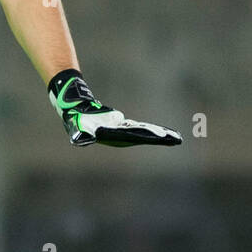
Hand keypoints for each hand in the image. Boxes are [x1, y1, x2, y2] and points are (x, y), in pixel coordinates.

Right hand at [48, 69, 181, 147]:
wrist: (75, 112)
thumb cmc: (75, 119)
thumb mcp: (76, 125)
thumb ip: (79, 132)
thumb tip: (79, 138)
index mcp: (112, 136)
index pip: (133, 136)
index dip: (147, 136)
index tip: (162, 137)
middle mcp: (119, 138)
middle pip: (143, 136)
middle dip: (159, 138)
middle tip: (177, 139)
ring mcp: (122, 133)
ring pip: (144, 134)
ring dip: (159, 136)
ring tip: (175, 137)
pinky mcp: (124, 127)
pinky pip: (141, 129)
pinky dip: (152, 131)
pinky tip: (163, 133)